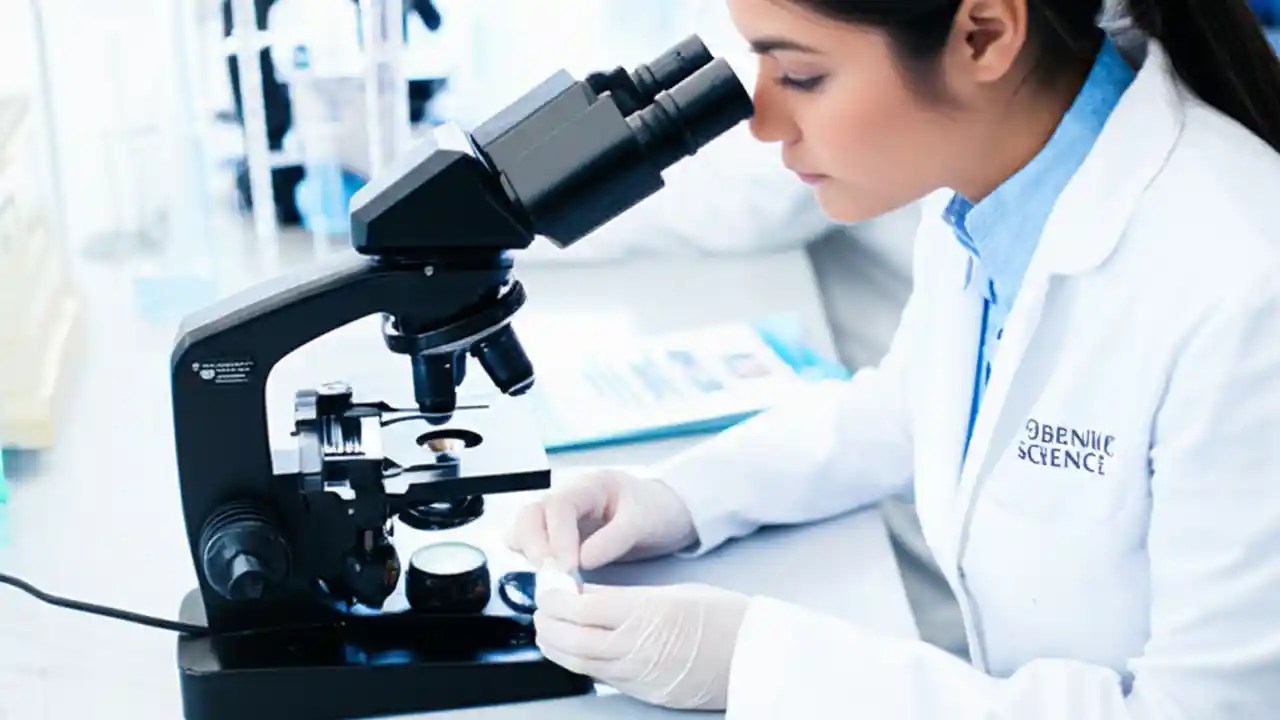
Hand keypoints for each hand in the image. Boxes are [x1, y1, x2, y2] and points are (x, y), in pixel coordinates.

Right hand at [505, 469, 697, 572]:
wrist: (669, 514)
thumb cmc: (657, 512)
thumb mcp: (645, 522)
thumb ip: (615, 539)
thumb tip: (580, 561)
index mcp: (590, 487)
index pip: (559, 506)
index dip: (558, 537)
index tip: (568, 569)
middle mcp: (567, 498)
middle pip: (531, 514)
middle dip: (534, 546)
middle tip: (551, 577)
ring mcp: (559, 517)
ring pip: (525, 527)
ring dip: (528, 552)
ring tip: (548, 580)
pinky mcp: (558, 536)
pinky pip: (531, 542)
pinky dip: (530, 558)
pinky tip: (547, 576)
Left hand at [534, 583, 750, 710]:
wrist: (757, 655)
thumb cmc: (722, 617)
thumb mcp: (671, 592)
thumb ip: (623, 596)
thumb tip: (585, 593)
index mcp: (645, 614)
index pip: (581, 608)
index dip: (556, 599)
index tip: (549, 588)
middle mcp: (637, 647)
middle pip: (572, 640)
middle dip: (548, 623)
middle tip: (542, 609)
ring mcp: (639, 675)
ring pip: (580, 663)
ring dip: (556, 646)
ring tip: (549, 629)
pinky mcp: (643, 692)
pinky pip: (601, 677)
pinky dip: (579, 662)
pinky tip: (575, 650)